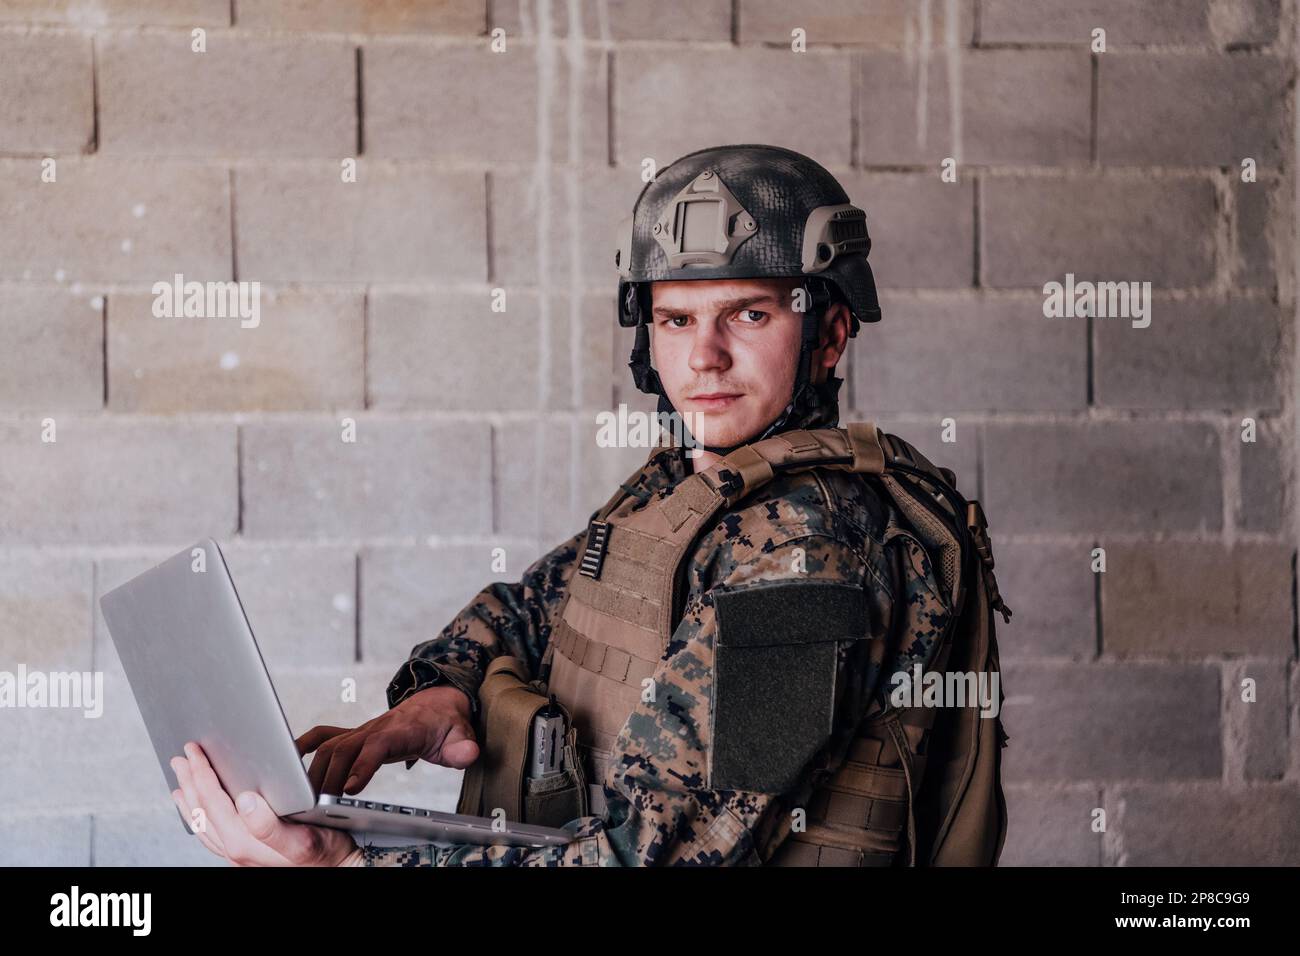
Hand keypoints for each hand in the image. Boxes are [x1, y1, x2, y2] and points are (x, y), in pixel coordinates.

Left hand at [170, 741, 359, 866]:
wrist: (339, 869)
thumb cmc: (325, 854)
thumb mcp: (303, 839)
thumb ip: (269, 825)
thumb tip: (244, 800)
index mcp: (244, 844)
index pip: (213, 801)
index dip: (201, 773)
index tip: (195, 751)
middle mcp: (236, 851)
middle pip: (202, 811)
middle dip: (190, 781)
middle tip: (181, 757)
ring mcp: (238, 854)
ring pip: (202, 823)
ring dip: (190, 798)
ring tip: (182, 780)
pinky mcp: (245, 854)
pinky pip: (211, 835)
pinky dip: (199, 817)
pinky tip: (200, 810)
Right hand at [295, 684, 478, 796]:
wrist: (439, 702)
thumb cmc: (447, 721)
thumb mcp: (462, 733)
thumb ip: (464, 745)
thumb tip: (468, 753)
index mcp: (402, 729)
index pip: (378, 745)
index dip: (363, 765)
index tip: (350, 790)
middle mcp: (376, 728)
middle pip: (344, 748)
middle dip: (329, 776)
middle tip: (317, 806)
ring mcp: (363, 731)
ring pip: (330, 746)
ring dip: (314, 770)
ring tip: (303, 798)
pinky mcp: (356, 735)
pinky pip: (325, 735)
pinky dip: (305, 745)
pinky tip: (288, 758)